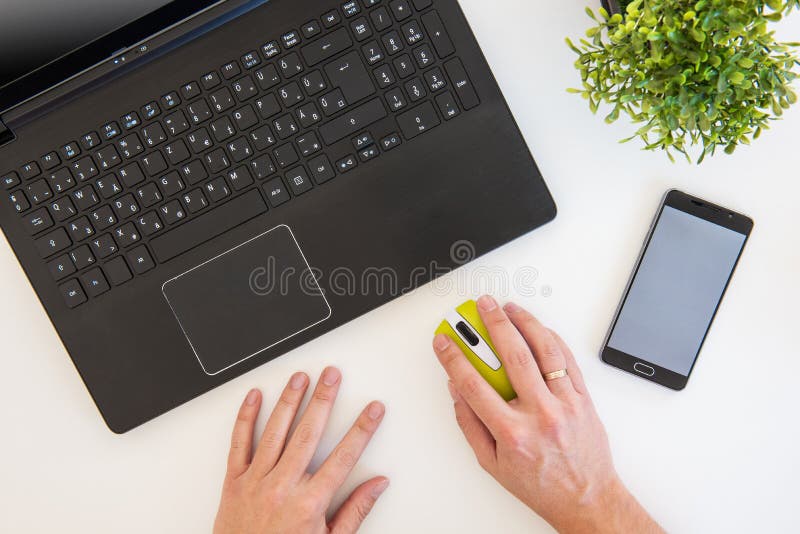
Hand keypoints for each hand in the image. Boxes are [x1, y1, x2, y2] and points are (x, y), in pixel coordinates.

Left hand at [214, 367, 388, 533]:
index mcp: (309, 504)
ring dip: (289, 401)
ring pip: (274, 432)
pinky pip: (239, 444)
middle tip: (333, 376)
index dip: (361, 430)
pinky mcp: (234, 483)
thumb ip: (355, 511)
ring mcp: (256, 483)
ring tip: (300, 377)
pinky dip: (245, 418)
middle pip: (307, 434)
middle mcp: (282, 488)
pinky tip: (254, 397)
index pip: (343, 457)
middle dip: (323, 400)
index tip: (373, 410)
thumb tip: (377, 485)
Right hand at [432, 296, 661, 533]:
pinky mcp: (584, 399)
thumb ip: (470, 425)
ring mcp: (565, 404)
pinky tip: (539, 328)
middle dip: (493, 324)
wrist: (587, 499)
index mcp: (513, 433)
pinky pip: (567, 360)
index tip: (445, 342)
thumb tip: (457, 391)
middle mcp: (541, 415)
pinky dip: (552, 339)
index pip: (474, 385)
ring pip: (546, 351)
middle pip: (514, 356)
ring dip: (526, 323)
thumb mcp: (492, 464)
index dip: (454, 358)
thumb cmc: (541, 485)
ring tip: (510, 308)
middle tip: (482, 306)